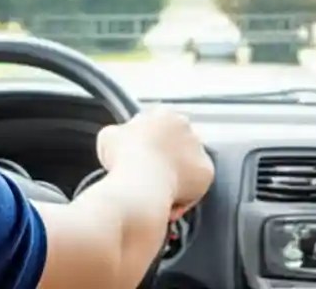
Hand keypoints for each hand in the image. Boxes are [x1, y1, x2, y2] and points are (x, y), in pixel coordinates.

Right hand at [96, 107, 214, 219]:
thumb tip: (122, 138)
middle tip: (149, 173)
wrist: (140, 186)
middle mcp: (186, 126)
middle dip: (165, 156)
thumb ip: (120, 132)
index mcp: (163, 114)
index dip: (148, 142)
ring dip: (175, 174)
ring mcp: (199, 148)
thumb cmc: (123, 158)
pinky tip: (167, 202)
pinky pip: (194, 183)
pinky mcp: (206, 172)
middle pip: (176, 142)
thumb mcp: (109, 136)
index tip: (139, 155)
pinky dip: (183, 193)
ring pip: (186, 164)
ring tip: (157, 190)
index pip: (158, 125)